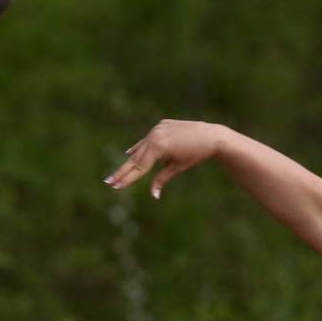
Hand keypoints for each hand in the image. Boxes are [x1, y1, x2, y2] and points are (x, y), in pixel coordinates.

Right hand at [105, 119, 226, 198]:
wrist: (212, 135)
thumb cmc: (197, 154)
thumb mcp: (178, 167)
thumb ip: (162, 179)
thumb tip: (153, 195)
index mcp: (158, 147)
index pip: (139, 167)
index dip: (128, 178)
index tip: (116, 187)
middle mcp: (154, 135)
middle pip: (136, 158)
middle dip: (123, 171)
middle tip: (109, 182)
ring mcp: (157, 128)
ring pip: (141, 148)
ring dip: (131, 160)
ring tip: (118, 173)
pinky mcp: (161, 125)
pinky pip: (148, 139)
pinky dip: (140, 147)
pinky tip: (129, 154)